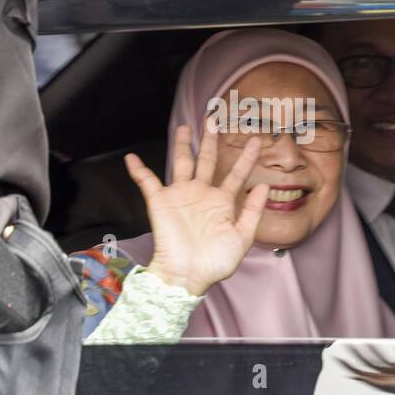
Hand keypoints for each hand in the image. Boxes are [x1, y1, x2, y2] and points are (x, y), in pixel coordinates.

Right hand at [124, 121, 268, 295]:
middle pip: (206, 160)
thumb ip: (253, 211)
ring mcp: (180, 196)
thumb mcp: (242, 238)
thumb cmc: (214, 263)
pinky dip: (138, 170)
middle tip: (214, 119)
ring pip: (181, 163)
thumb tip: (263, 186)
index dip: (245, 157)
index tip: (255, 140)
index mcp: (221, 203)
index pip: (236, 174)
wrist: (186, 276)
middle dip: (210, 140)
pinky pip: (147, 182)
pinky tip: (132, 158)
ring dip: (181, 145)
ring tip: (184, 126)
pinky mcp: (160, 202)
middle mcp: (201, 195)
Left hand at [340, 343, 394, 394]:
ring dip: (374, 350)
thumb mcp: (382, 384)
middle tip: (348, 345)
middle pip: (366, 362)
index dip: (347, 365)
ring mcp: (392, 370)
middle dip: (357, 354)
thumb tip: (351, 376)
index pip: (358, 371)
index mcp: (376, 380)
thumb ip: (367, 379)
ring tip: (367, 343)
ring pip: (380, 358)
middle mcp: (382, 374)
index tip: (337, 357)